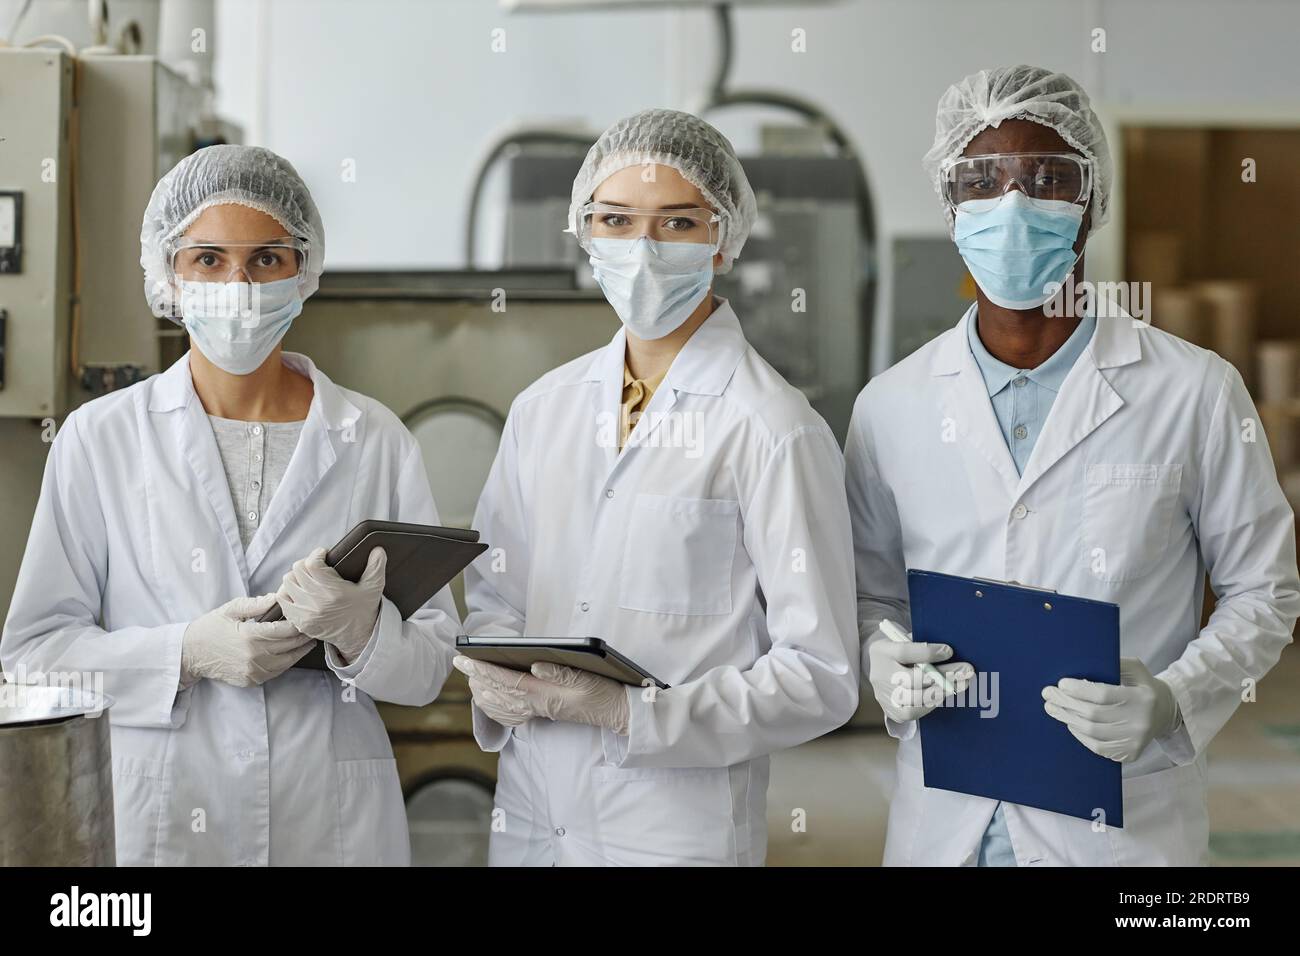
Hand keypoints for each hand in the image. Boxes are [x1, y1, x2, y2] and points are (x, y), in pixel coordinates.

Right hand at [181, 593, 312, 686]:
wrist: (190, 653)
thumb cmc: (211, 628)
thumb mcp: (231, 609)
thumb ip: (256, 604)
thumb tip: (277, 597)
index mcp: (251, 636)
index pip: (287, 630)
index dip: (300, 623)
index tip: (307, 617)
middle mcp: (255, 656)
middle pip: (291, 646)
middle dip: (304, 636)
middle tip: (313, 627)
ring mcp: (254, 671)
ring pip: (288, 662)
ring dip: (299, 651)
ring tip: (307, 641)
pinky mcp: (252, 680)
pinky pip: (277, 672)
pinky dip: (286, 662)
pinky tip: (290, 653)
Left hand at [277, 547, 385, 663]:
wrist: (357, 637)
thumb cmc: (363, 611)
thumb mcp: (373, 588)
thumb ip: (376, 567)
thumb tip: (378, 550)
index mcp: (333, 591)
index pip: (312, 564)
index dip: (317, 554)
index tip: (323, 555)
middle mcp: (316, 601)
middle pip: (297, 570)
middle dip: (306, 564)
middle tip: (315, 566)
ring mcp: (305, 612)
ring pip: (287, 582)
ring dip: (296, 577)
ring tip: (306, 578)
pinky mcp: (298, 620)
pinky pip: (282, 600)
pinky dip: (288, 593)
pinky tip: (299, 592)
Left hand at [454, 657, 629, 733]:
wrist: (616, 713)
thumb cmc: (604, 693)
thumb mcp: (586, 678)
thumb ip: (560, 673)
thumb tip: (535, 665)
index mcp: (546, 694)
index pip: (507, 680)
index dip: (485, 669)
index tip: (466, 659)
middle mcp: (539, 705)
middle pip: (500, 692)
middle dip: (477, 677)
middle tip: (459, 663)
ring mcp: (541, 711)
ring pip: (504, 704)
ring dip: (484, 691)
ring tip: (469, 680)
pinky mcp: (545, 713)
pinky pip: (514, 714)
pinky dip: (497, 708)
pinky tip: (490, 702)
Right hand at [867, 629, 973, 722]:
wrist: (882, 670)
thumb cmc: (902, 653)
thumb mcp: (906, 641)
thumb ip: (922, 645)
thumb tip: (948, 652)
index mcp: (882, 652)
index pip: (903, 652)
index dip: (927, 653)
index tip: (949, 651)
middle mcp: (879, 675)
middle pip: (910, 679)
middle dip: (942, 675)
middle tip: (966, 670)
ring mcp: (884, 695)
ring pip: (912, 700)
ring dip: (940, 692)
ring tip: (960, 684)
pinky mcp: (892, 711)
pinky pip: (913, 712)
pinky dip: (931, 704)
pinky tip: (944, 694)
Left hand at [1042, 657, 1179, 762]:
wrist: (1165, 714)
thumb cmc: (1143, 687)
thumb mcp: (1136, 669)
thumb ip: (1114, 664)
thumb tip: (1083, 664)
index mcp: (1142, 698)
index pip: (1103, 694)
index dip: (1078, 689)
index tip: (1061, 683)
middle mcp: (1140, 722)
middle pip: (1092, 714)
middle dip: (1066, 703)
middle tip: (1048, 695)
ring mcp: (1135, 741)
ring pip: (1091, 731)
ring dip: (1067, 718)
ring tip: (1053, 708)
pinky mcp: (1129, 754)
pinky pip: (1097, 747)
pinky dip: (1079, 735)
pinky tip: (1071, 723)